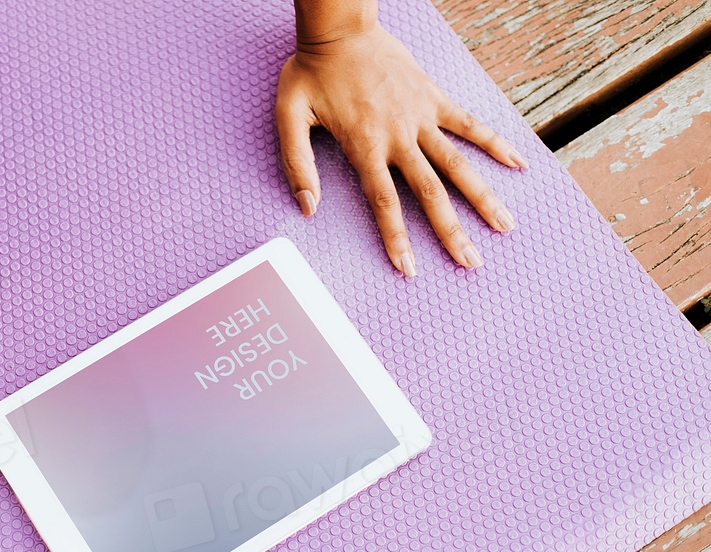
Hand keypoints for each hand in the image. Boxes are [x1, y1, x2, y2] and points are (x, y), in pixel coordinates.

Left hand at [275, 24, 526, 275]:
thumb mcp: (288, 117)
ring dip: (483, 197)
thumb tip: (307, 207)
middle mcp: (398, 136)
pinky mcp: (432, 97)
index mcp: (364, 146)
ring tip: (505, 226)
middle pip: (430, 193)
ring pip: (458, 164)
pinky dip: (494, 142)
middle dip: (451, 231)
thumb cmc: (311, 72)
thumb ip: (296, 164)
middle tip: (471, 263)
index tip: (409, 269)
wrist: (339, 27)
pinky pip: (469, 122)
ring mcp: (420, 116)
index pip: (384, 203)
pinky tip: (518, 164)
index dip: (397, 238)